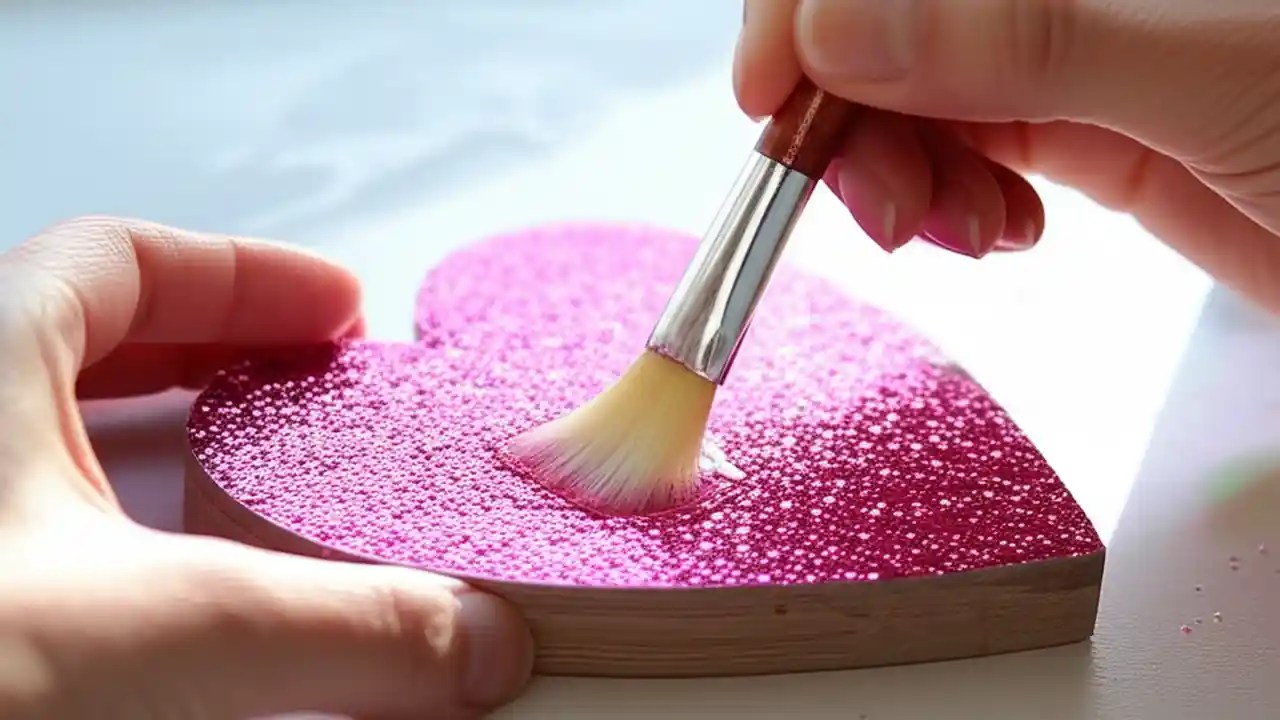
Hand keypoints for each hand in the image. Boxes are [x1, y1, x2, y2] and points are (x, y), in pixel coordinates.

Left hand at [0, 217, 532, 718]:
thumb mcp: (146, 637)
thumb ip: (334, 635)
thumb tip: (471, 640)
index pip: (120, 262)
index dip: (246, 275)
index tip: (341, 309)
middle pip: (91, 341)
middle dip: (218, 354)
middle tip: (314, 380)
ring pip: (59, 444)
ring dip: (167, 449)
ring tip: (260, 475)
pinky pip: (48, 540)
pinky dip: (128, 549)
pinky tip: (182, 598)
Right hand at [735, 0, 1279, 310]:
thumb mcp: (1212, 68)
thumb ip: (1023, 41)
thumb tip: (837, 29)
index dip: (816, 1)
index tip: (779, 88)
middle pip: (883, 19)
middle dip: (850, 108)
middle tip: (868, 197)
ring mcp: (1066, 45)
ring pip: (907, 88)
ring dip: (891, 167)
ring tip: (945, 226)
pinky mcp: (1075, 121)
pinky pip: (958, 146)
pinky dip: (944, 197)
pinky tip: (991, 229)